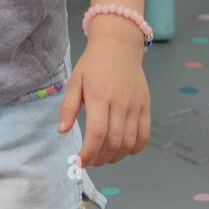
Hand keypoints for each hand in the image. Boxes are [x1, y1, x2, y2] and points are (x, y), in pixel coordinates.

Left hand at [58, 16, 150, 166]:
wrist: (119, 46)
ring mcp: (135, 106)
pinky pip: (144, 135)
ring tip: (103, 158)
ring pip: (129, 142)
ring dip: (116, 156)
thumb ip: (69, 107)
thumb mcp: (75, 81)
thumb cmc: (93, 63)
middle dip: (100, 158)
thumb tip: (62, 130)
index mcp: (99, 96)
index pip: (97, 133)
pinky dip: (135, 148)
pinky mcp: (146, 107)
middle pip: (113, 141)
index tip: (80, 161)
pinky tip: (122, 150)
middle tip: (90, 162)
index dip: (89, 152)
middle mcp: (120, 103)